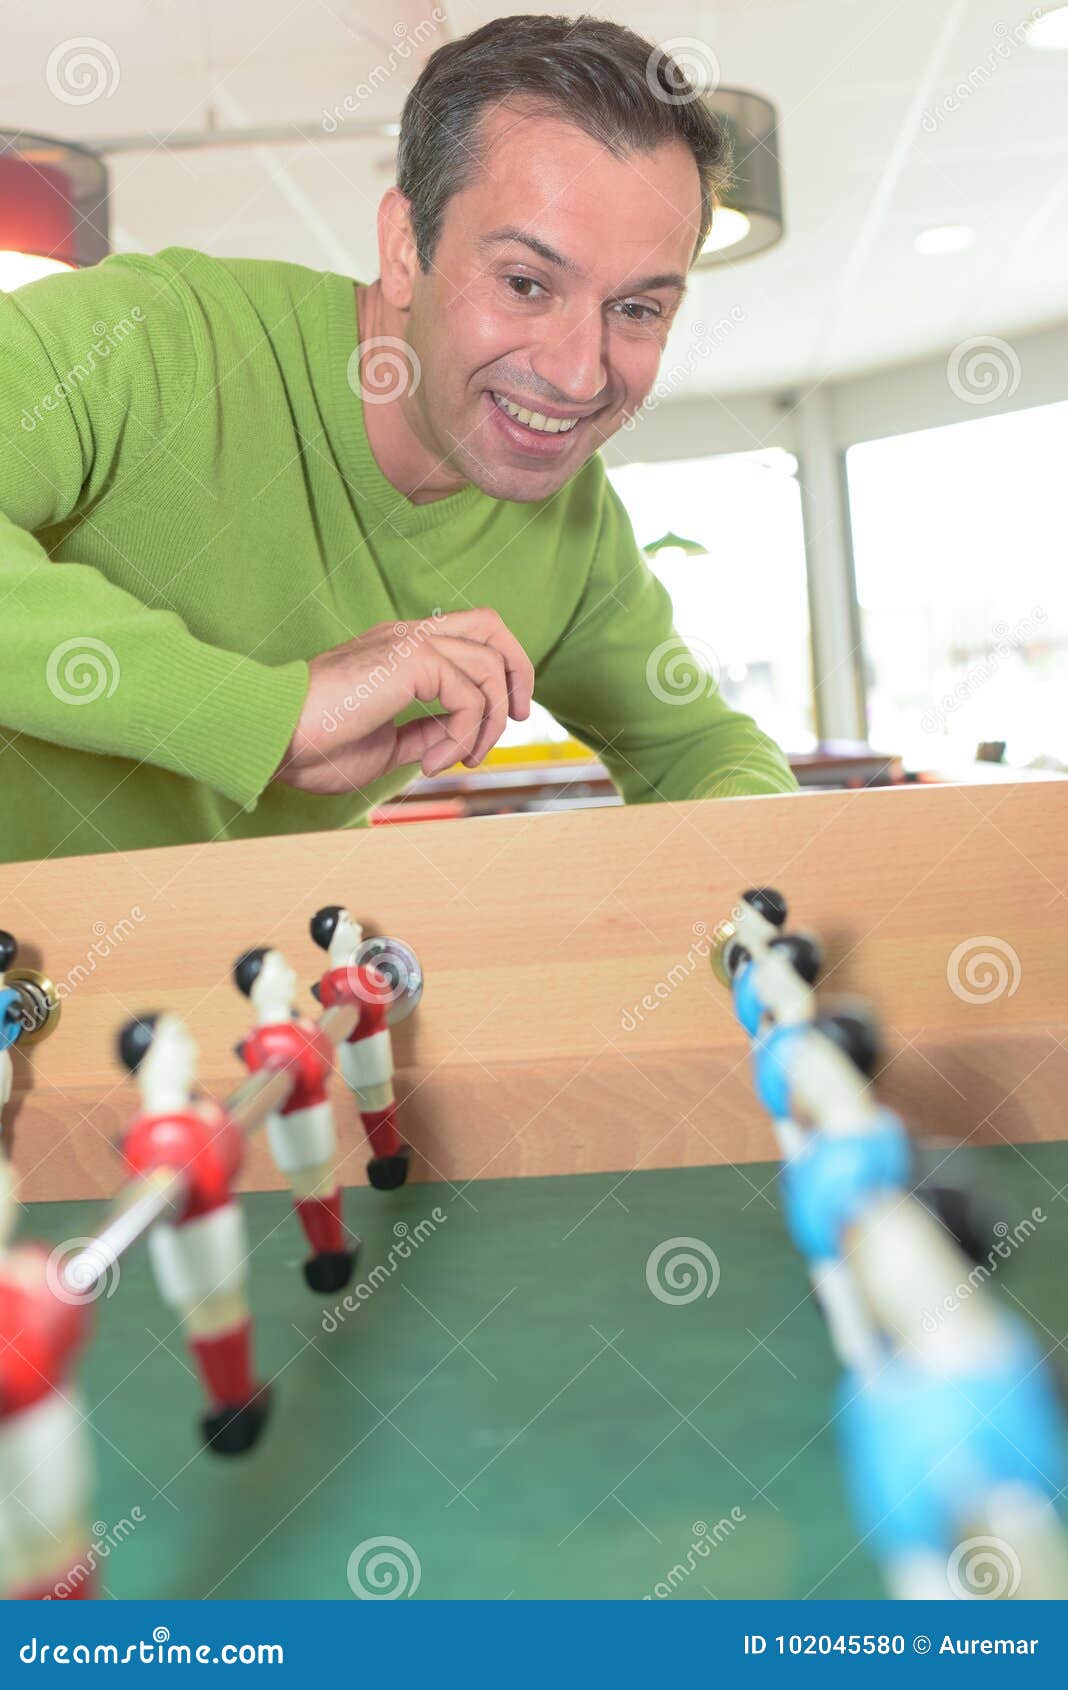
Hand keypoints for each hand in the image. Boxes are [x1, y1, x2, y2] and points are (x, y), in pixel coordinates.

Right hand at [274, 609, 533, 795]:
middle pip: (492, 626)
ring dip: (489, 723)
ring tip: (458, 760)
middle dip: (519, 673)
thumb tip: (456, 740)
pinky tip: (432, 762)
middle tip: (518, 719)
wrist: (271, 735)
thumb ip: (423, 733)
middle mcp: (408, 635)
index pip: (471, 634)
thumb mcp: (385, 743)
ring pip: (489, 665)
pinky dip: (463, 735)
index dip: (501, 670)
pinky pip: (468, 695)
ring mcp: (408, 641)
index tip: (506, 717)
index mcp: (399, 648)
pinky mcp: (408, 659)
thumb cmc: (312, 744)